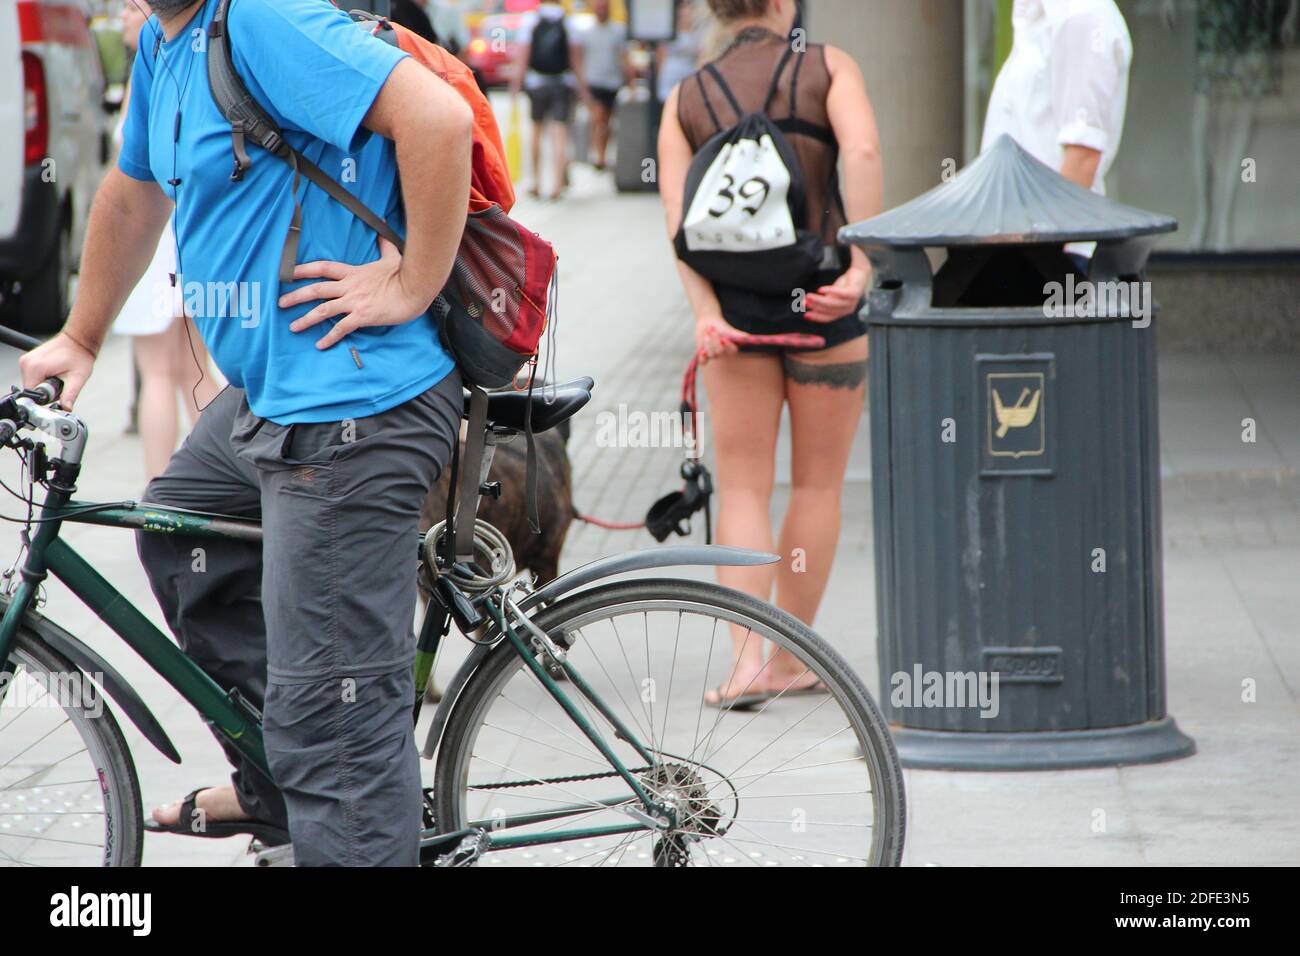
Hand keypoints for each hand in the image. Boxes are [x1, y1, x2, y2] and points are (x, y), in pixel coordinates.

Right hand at [19, 331, 95, 407]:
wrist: (78, 341)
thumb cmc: (79, 356)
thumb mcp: (78, 378)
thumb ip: (70, 395)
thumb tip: (66, 408)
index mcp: (35, 368)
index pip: (33, 394)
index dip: (46, 398)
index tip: (57, 393)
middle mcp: (26, 363)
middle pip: (32, 390)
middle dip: (47, 392)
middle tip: (60, 383)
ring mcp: (26, 361)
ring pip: (32, 384)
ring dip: (45, 385)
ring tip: (58, 376)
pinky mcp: (28, 361)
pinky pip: (32, 378)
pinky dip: (42, 379)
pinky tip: (53, 373)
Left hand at [280, 238, 430, 349]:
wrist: (415, 288)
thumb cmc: (405, 274)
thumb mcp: (392, 255)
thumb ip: (383, 244)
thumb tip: (381, 224)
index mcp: (354, 273)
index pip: (323, 268)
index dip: (304, 269)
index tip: (288, 272)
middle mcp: (349, 287)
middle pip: (316, 290)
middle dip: (296, 296)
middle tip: (280, 303)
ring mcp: (354, 302)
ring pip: (323, 310)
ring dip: (306, 319)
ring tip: (293, 327)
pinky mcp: (362, 316)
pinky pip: (342, 328)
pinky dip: (329, 337)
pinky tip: (319, 345)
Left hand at [695, 314, 741, 361]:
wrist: (707, 322)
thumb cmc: (720, 325)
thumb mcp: (728, 329)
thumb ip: (737, 334)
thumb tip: (748, 337)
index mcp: (730, 347)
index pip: (732, 351)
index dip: (727, 345)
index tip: (724, 338)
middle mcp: (722, 352)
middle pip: (719, 352)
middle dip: (715, 341)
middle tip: (713, 331)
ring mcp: (712, 354)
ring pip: (711, 354)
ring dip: (708, 342)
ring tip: (707, 333)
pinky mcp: (703, 355)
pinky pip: (703, 362)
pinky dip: (702, 358)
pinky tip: (702, 352)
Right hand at [804, 266, 867, 323]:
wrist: (858, 274)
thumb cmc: (844, 286)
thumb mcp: (830, 295)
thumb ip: (820, 300)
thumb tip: (803, 303)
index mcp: (841, 313)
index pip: (828, 318)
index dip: (816, 317)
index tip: (805, 315)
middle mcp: (847, 310)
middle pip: (829, 310)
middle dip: (815, 306)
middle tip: (804, 302)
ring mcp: (852, 302)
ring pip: (833, 303)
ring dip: (819, 300)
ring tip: (808, 296)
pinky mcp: (855, 292)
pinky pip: (842, 293)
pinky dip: (830, 291)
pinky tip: (820, 289)